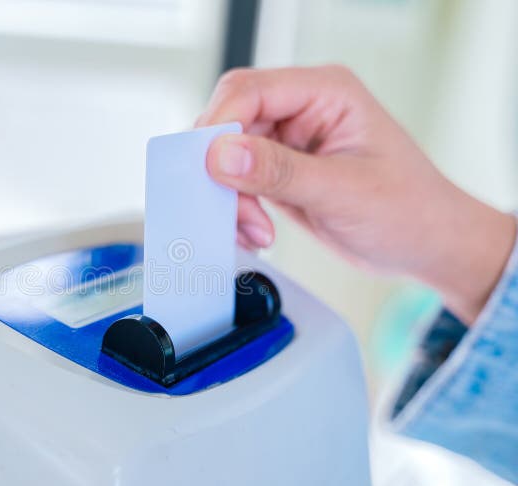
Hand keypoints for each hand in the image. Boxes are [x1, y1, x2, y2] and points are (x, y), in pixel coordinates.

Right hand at [198, 65, 515, 323]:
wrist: (426, 245)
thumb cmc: (409, 210)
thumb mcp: (343, 191)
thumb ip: (279, 171)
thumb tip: (221, 155)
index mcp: (326, 92)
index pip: (250, 91)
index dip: (220, 126)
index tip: (209, 168)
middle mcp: (302, 109)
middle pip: (230, 122)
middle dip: (223, 170)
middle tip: (234, 210)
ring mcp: (288, 140)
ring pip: (226, 157)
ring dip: (231, 197)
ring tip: (257, 230)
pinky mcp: (279, 170)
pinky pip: (237, 182)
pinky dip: (237, 209)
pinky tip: (258, 232)